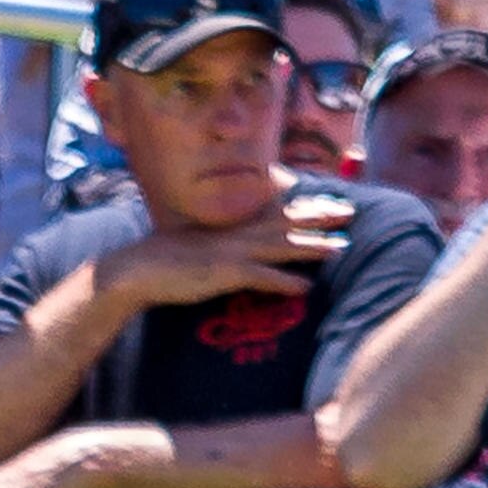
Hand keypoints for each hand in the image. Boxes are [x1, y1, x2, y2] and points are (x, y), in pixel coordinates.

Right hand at [100, 194, 350, 310]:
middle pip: (285, 222)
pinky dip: (284, 281)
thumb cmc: (166, 261)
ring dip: (312, 246)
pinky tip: (305, 286)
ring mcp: (232, 251)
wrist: (137, 270)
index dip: (304, 206)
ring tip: (340, 248)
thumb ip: (223, 243)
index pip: (275, 212)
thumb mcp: (199, 245)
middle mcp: (236, 234)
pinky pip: (261, 276)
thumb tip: (242, 252)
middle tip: (349, 211)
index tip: (330, 200)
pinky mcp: (224, 272)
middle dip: (319, 216)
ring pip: (280, 245)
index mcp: (232, 227)